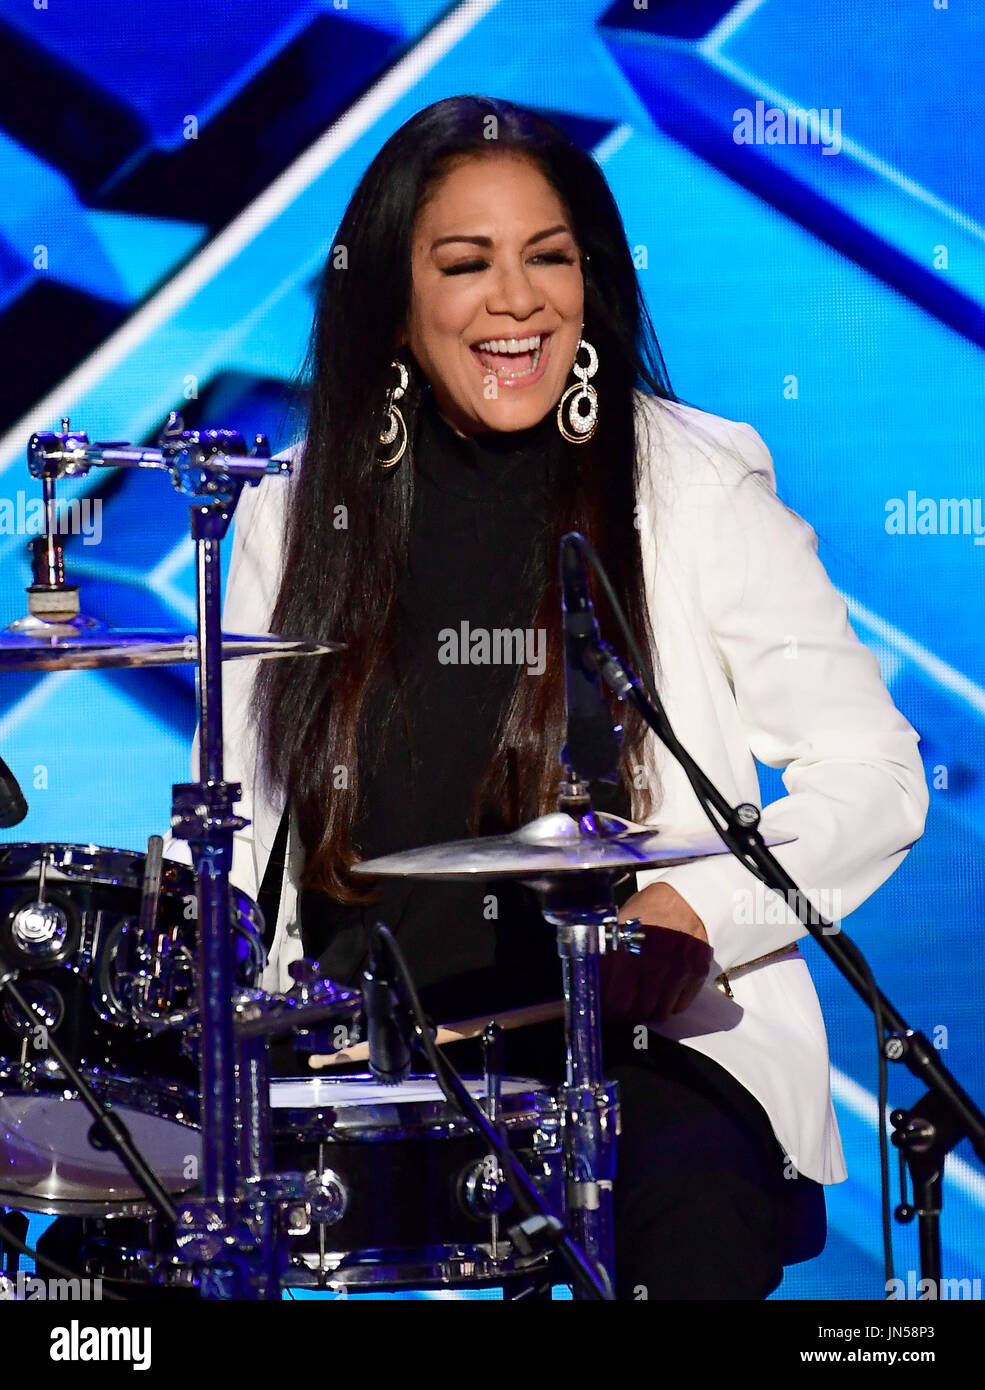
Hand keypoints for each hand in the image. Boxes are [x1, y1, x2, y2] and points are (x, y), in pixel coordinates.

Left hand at [599, 883, 712, 1025]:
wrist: (687, 897)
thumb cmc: (648, 910)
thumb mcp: (619, 925)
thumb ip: (606, 954)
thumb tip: (590, 979)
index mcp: (627, 950)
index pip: (611, 999)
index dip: (605, 1007)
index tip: (603, 1006)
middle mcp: (653, 963)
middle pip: (634, 1012)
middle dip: (624, 1013)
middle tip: (622, 1006)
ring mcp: (677, 970)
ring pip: (658, 1014)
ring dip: (648, 1011)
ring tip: (643, 999)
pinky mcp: (697, 973)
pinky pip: (680, 1006)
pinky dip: (670, 1004)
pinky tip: (664, 991)